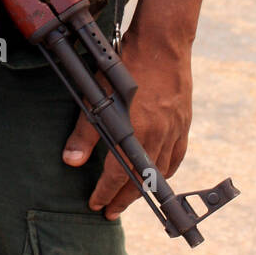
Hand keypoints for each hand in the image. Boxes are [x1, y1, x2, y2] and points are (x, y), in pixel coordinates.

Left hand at [61, 30, 192, 219]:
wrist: (162, 43)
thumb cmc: (125, 64)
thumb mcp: (97, 94)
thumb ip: (85, 132)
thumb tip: (71, 161)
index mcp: (136, 131)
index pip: (119, 175)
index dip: (106, 193)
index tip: (96, 205)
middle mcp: (158, 136)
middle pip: (142, 180)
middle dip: (124, 199)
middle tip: (111, 211)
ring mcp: (174, 130)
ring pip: (161, 171)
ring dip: (145, 187)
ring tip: (131, 196)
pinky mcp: (183, 122)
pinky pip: (177, 156)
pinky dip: (167, 170)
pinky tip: (159, 174)